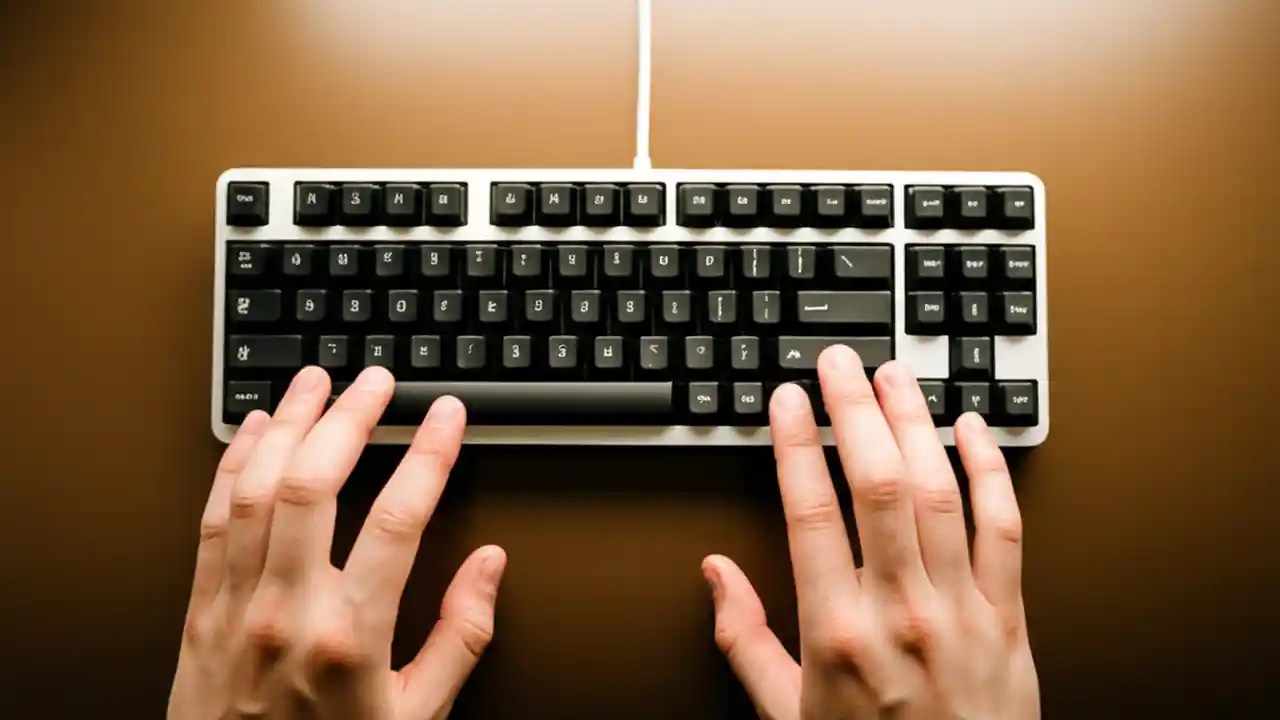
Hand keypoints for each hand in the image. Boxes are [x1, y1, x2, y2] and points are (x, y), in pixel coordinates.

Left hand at [170, 366, 504, 719]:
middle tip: (377, 381)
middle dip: (350, 417)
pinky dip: (234, 465)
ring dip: (289, 424)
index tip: (445, 416)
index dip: (428, 455)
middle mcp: (287, 612)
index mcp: (351, 637)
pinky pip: (213, 518)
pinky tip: (256, 431)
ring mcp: (236, 605)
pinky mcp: (201, 609)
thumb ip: (460, 638)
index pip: (398, 519)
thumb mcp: (417, 717)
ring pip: (256, 488)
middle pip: (314, 484)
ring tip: (317, 383)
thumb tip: (489, 568)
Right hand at [704, 346, 1038, 719]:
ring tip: (896, 379)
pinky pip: (1004, 528)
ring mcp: (961, 610)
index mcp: (837, 632)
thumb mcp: (785, 715)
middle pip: (878, 482)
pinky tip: (970, 432)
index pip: (811, 511)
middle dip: (856, 410)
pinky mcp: (1008, 618)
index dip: (796, 444)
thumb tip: (718, 575)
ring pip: (940, 492)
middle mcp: (901, 611)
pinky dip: (989, 471)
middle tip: (840, 364)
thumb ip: (745, 640)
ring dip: (916, 424)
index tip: (787, 401)